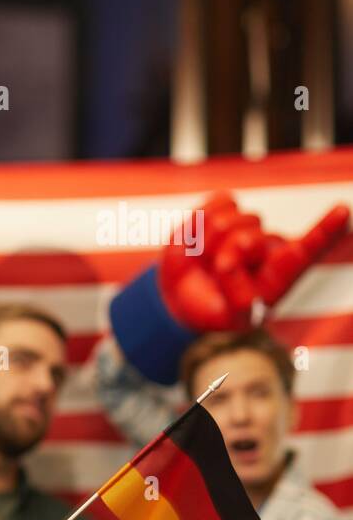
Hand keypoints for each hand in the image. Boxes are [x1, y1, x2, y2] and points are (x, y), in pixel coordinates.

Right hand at [160, 194, 348, 330]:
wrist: (181, 293)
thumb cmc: (214, 308)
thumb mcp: (228, 316)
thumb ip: (237, 300)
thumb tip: (229, 264)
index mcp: (279, 275)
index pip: (306, 253)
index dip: (324, 232)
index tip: (342, 212)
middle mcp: (269, 246)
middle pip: (249, 240)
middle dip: (224, 257)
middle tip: (216, 272)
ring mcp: (248, 226)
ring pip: (228, 222)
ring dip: (206, 245)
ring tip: (205, 261)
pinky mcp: (227, 209)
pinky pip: (218, 203)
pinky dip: (199, 222)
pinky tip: (199, 240)